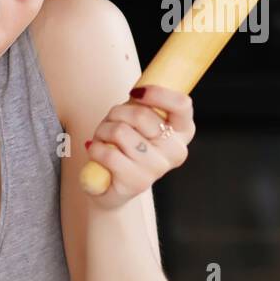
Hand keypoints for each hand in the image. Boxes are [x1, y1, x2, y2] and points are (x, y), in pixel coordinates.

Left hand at [84, 85, 195, 209]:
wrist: (114, 187)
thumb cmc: (127, 145)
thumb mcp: (139, 121)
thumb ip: (143, 106)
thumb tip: (137, 93)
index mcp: (184, 131)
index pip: (181, 104)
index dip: (156, 93)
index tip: (134, 93)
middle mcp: (176, 151)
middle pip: (141, 115)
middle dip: (116, 113)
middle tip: (111, 121)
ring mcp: (158, 168)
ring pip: (120, 131)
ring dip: (103, 130)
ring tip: (103, 139)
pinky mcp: (137, 182)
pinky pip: (108, 153)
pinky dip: (95, 149)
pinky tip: (98, 153)